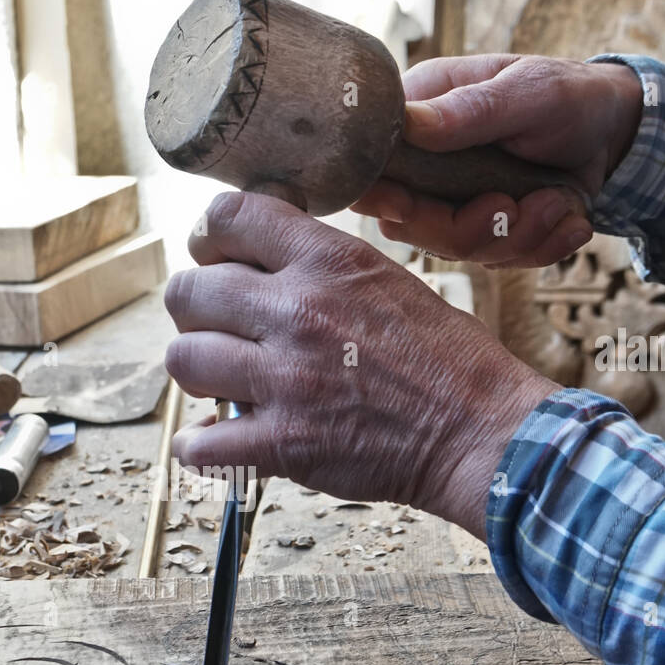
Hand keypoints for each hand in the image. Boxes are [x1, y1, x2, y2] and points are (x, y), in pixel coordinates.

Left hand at [165, 192, 556, 539]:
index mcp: (329, 261)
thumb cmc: (446, 360)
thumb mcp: (387, 279)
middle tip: (217, 332)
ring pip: (183, 360)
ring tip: (224, 384)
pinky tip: (215, 442)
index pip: (228, 216)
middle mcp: (299, 311)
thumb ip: (319, 268)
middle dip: (195, 314)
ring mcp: (286, 380)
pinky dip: (199, 448)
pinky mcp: (283, 443)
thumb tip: (259, 266)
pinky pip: (200, 444)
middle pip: (187, 293)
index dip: (208, 239)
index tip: (216, 260)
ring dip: (197, 375)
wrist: (480, 431)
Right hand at [352, 54, 642, 267]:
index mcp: (418, 120)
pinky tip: (569, 221)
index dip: (379, 196)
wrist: (611, 129)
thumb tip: (408, 125)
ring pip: (457, 250)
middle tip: (512, 206)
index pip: (373, 169)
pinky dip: (541, 248)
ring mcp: (454, 205)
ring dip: (517, 236)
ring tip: (557, 203)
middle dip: (466, 229)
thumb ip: (469, 111)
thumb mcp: (524, 92)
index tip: (407, 207)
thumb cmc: (565, 94)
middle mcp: (427, 168)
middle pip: (410, 225)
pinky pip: (499, 262)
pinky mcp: (486, 233)